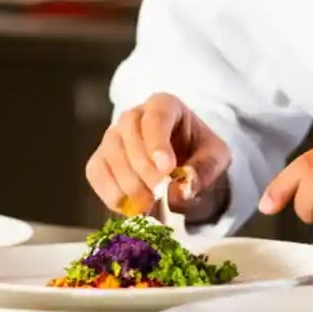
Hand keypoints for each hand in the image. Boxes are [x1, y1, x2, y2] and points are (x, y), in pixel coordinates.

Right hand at [86, 93, 231, 222]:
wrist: (186, 168)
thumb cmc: (201, 155)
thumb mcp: (216, 159)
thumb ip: (203, 172)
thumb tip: (178, 193)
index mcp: (165, 105)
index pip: (156, 117)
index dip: (157, 143)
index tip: (167, 169)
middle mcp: (134, 115)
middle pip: (129, 133)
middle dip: (144, 168)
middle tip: (160, 193)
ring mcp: (113, 135)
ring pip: (110, 154)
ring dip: (128, 184)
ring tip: (149, 204)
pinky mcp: (101, 159)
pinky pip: (96, 173)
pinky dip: (111, 194)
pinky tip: (131, 207)